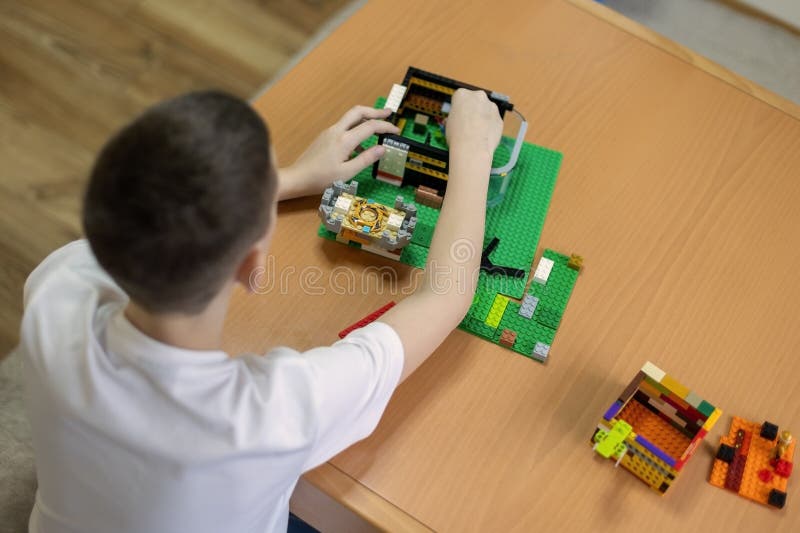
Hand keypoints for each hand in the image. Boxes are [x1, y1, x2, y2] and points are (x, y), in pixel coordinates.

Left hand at [280, 106, 398, 197]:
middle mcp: (336, 131)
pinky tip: (360, 146)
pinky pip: (344, 128)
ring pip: (350, 118)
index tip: (396, 130)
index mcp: (344, 140)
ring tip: (377, 127)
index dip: (385, 126)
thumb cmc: (321, 179)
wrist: (297, 178)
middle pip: (358, 112)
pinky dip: (356, 130)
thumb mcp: (347, 173)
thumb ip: (366, 159)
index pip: (370, 126)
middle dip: (375, 111)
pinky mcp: (325, 136)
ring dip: (365, 118)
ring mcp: (329, 132)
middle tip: (388, 113)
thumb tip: (382, 149)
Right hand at [445, 89, 502, 157]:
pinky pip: (493, 121)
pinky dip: (489, 127)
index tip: (458, 116)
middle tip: (467, 124)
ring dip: (482, 118)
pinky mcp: (499, 118)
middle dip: (473, 110)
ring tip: (475, 132)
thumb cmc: (457, 136)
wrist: (472, 148)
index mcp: (462, 94)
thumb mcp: (450, 121)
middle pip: (475, 101)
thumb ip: (458, 115)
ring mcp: (491, 106)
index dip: (459, 109)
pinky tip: (483, 136)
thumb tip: (463, 118)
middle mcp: (478, 96)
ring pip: (486, 110)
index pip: (460, 97)